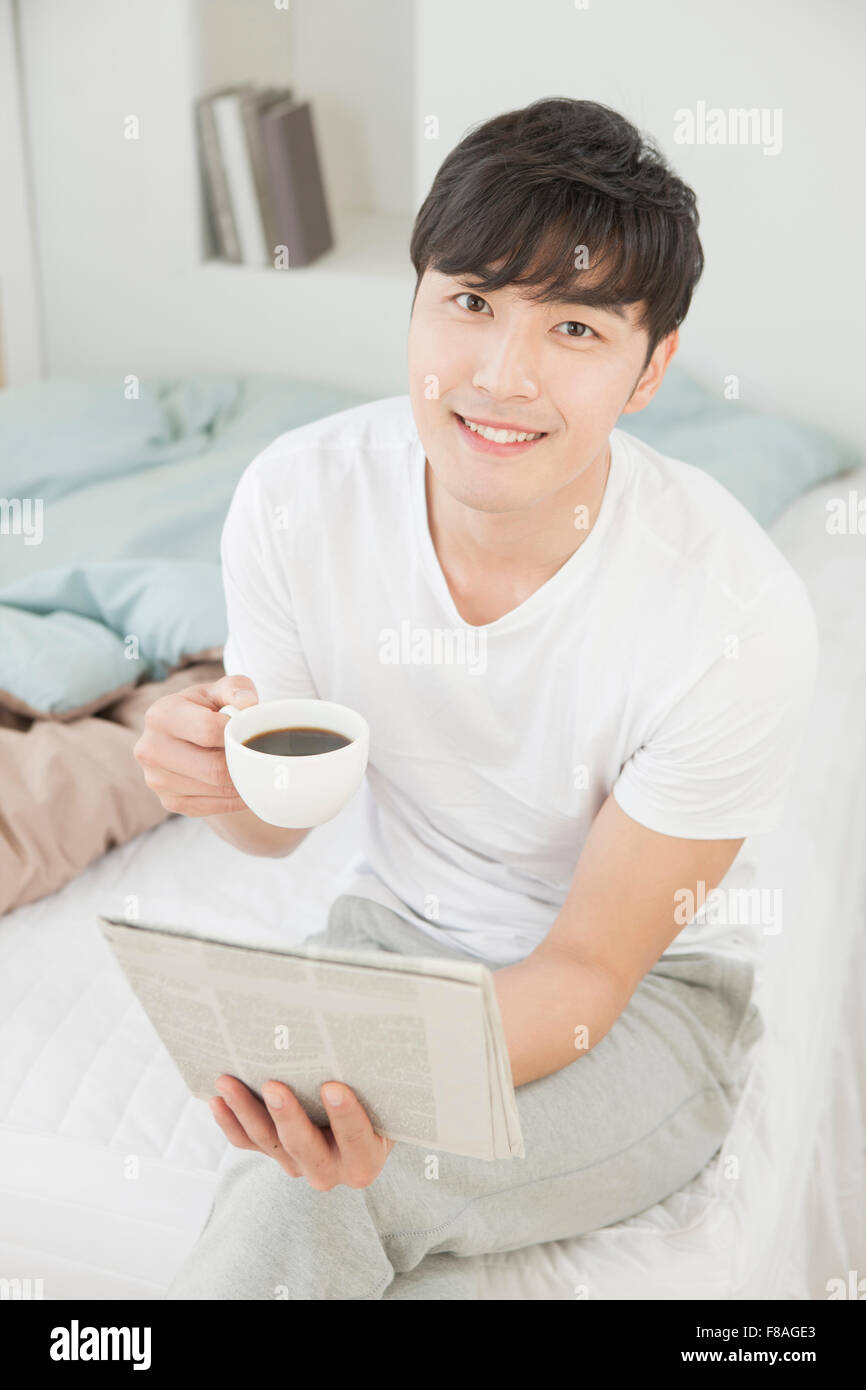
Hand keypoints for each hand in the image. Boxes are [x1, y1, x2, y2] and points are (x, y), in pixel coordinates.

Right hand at [133, 673, 258, 816]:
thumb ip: (237, 689)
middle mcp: (150, 749)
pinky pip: (212, 807)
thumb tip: (249, 704)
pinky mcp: (169, 802)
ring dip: (242, 782)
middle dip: (243, 763)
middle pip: (214, 768)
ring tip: (251, 767)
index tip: (248, 731)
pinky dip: (234, 799)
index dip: (237, 733)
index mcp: (161, 715)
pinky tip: (243, 785)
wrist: (189, 738)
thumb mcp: (221, 690)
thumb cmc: (209, 710)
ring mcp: (156, 780)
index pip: (209, 730)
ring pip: (216, 789)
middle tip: (259, 756)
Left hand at [210, 1074, 394, 1190]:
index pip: (356, 1138)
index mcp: (365, 1157)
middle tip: (273, 1085)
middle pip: (303, 1145)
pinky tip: (217, 1099)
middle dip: (287, 1116)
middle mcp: (332, 1169)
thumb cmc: (380, 1099)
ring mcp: (299, 1165)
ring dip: (246, 1110)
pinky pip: (247, 1142)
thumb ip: (380, 1079)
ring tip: (228, 1082)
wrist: (366, 1121)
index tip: (333, 1087)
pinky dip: (229, 1122)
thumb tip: (376, 1032)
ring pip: (268, 1141)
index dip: (346, 1115)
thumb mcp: (388, 1096)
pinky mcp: (275, 1154)